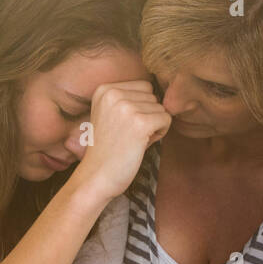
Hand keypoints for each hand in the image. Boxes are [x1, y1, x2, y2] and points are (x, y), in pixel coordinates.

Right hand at [70, 80, 170, 199]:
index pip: (143, 86)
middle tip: (128, 136)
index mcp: (104, 89)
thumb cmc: (107, 150)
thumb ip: (128, 98)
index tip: (123, 126)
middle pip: (153, 97)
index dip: (141, 107)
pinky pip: (166, 119)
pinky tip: (142, 145)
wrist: (95, 177)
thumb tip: (163, 93)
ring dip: (153, 126)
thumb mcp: (109, 115)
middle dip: (148, 116)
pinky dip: (160, 134)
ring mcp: (127, 108)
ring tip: (133, 141)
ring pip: (161, 109)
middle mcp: (113, 94)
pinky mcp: (140, 123)